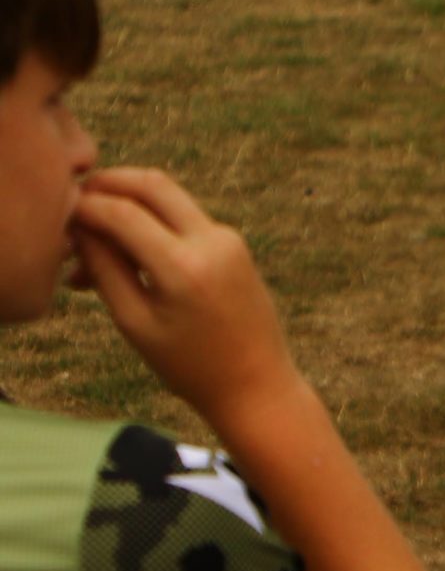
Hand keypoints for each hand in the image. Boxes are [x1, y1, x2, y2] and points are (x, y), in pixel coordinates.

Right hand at [69, 168, 305, 432]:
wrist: (258, 386)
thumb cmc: (191, 366)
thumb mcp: (135, 322)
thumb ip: (105, 268)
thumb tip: (80, 226)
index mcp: (185, 266)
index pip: (122, 211)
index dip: (84, 207)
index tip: (60, 217)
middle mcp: (213, 242)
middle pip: (151, 184)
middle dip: (108, 185)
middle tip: (77, 206)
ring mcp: (229, 240)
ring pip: (169, 199)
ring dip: (128, 210)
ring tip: (93, 255)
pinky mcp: (234, 246)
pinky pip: (185, 220)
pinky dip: (152, 228)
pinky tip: (125, 262)